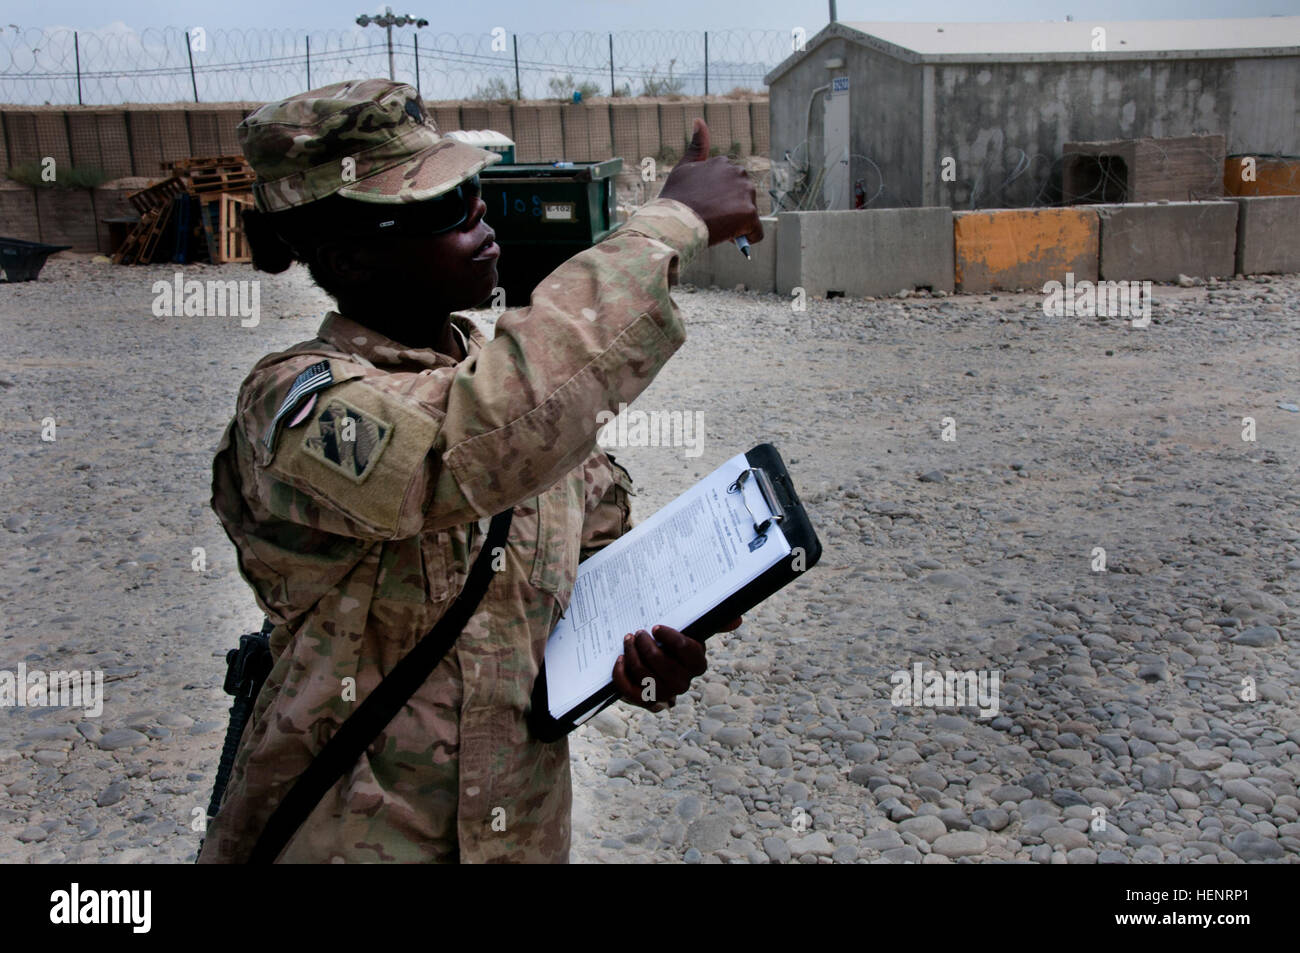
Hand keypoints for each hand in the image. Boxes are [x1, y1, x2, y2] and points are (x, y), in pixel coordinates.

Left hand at [612, 617, 741, 711]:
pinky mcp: (645, 701)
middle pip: (662, 664)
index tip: (656, 627)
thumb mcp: (693, 632)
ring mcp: (664, 694)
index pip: (687, 650)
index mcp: (697, 665)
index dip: (670, 638)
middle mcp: (683, 683)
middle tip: (637, 633)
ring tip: (628, 641)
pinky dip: (622, 675)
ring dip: (632, 656)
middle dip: (646, 646)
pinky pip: (630, 691)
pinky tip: (620, 660)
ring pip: (645, 676)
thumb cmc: (674, 645)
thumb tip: (737, 620)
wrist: (657, 666)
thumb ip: (714, 623)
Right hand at [657, 119, 762, 247]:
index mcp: (723, 163)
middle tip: (710, 219)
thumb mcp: (683, 168)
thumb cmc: (675, 199)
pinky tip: (730, 238)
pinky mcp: (750, 213)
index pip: (730, 187)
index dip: (718, 200)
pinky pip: (756, 232)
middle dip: (731, 210)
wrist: (674, 222)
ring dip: (738, 223)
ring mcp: (745, 192)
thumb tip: (699, 120)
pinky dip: (747, 239)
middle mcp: (738, 173)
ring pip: (749, 214)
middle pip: (742, 199)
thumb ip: (696, 146)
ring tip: (717, 227)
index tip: (704, 207)